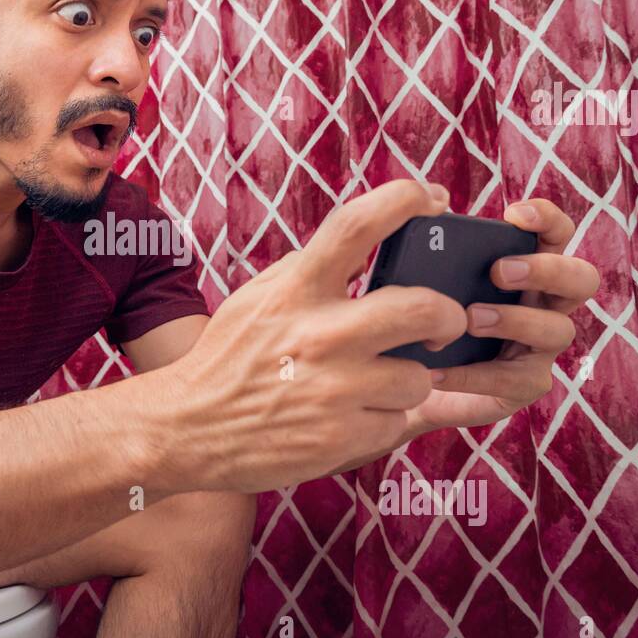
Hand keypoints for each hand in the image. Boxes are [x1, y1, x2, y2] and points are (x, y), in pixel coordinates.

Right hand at [159, 179, 469, 493]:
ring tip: (374, 384)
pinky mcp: (340, 439)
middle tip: (444, 322)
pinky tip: (350, 417)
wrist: (187, 429)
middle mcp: (319, 335)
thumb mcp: (259, 298)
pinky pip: (396, 422)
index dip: (406, 199)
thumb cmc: (230, 357)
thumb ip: (311, 269)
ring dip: (408, 381)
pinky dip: (382, 420)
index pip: (358, 224)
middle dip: (450, 315)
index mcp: (296, 290)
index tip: (433, 198)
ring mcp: (333, 390)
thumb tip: (371, 240)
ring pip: (419, 377)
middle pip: (425, 308)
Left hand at [402, 198, 600, 435]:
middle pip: (581, 278)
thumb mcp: (431, 286)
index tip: (513, 215)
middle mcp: (546, 304)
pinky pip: (511, 380)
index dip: (546, 219)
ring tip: (470, 319)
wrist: (412, 382)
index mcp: (529, 269)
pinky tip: (434, 372)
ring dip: (513, 319)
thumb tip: (419, 231)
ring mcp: (542, 347)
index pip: (557, 234)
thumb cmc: (429, 320)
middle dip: (545, 269)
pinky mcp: (527, 384)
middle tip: (499, 272)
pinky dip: (470, 375)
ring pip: (557, 329)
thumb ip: (437, 261)